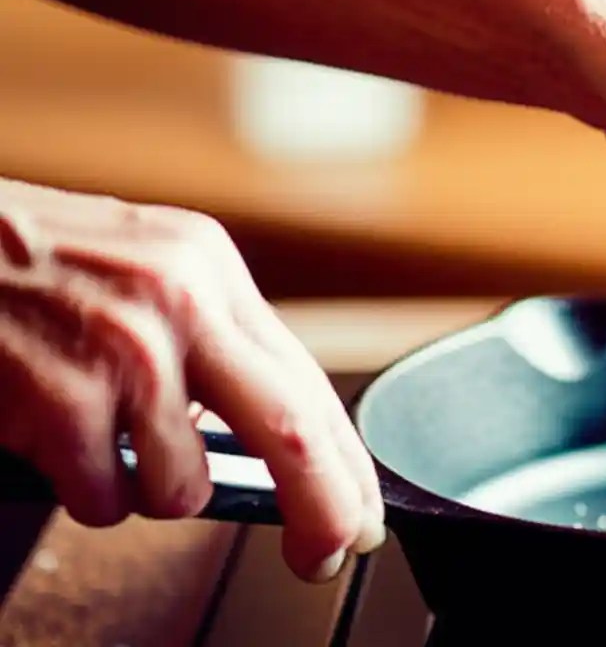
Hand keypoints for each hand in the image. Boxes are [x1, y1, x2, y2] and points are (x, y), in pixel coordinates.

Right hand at [0, 179, 383, 581]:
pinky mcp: (63, 399)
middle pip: (292, 433)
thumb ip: (210, 340)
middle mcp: (182, 301)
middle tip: (323, 554)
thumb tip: (269, 440)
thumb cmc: (26, 263)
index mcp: (209, 269)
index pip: (308, 383)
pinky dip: (86, 492)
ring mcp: (126, 350)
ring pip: (184, 486)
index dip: (346, 464)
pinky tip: (54, 440)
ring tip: (98, 437)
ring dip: (147, 491)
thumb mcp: (144, 271)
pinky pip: (106, 499)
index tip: (359, 513)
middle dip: (321, 509)